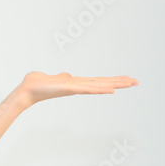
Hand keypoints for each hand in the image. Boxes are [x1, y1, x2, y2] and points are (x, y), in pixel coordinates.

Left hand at [16, 71, 138, 106]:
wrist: (27, 89)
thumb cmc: (39, 84)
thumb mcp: (56, 78)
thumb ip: (63, 77)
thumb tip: (67, 75)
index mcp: (78, 83)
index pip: (99, 81)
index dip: (113, 80)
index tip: (127, 79)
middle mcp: (79, 86)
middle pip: (104, 83)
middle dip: (120, 83)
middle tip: (137, 82)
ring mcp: (76, 88)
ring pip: (100, 86)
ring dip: (116, 85)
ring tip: (130, 83)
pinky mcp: (70, 88)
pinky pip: (89, 89)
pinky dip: (100, 89)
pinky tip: (112, 90)